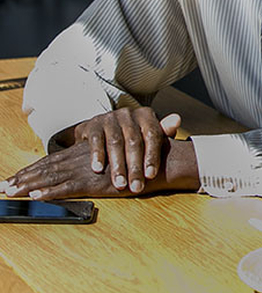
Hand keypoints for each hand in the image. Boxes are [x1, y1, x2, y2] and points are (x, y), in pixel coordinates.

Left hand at [3, 138, 199, 199]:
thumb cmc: (142, 160)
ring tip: (10, 192)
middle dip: (24, 177)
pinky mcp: (94, 183)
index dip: (34, 168)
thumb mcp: (120, 156)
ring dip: (29, 186)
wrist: (159, 163)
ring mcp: (88, 170)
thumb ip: (105, 157)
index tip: (17, 176)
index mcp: (87, 151)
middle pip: (47, 167)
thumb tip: (99, 162)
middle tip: (4, 187)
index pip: (54, 159)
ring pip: (51, 177)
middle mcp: (83, 158)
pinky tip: (33, 197)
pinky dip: (47, 193)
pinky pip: (65, 189)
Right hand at [64, 108, 180, 193]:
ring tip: (120, 184)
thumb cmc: (131, 135)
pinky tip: (98, 169)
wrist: (101, 128)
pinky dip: (97, 155)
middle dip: (135, 167)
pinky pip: (96, 140)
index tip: (151, 175)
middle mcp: (129, 114)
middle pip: (134, 142)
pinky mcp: (93, 124)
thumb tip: (177, 121)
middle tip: (136, 187)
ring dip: (118, 166)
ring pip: (115, 143)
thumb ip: (163, 132)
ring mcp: (111, 118)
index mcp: (146, 116)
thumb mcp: (148, 133)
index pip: (153, 135)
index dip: (152, 156)